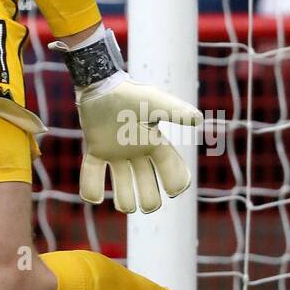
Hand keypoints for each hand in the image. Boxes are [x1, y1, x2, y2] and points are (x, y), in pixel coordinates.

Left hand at [76, 73, 197, 213]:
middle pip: (148, 186)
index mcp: (155, 143)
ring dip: (125, 200)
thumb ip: (175, 111)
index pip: (172, 170)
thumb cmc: (130, 93)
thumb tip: (198, 120)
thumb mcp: (155, 103)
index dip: (176, 183)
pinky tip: (95, 198)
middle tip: (146, 205)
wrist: (101, 83)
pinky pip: (93, 173)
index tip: (174, 190)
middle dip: (149, 200)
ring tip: (125, 205)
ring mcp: (116, 153)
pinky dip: (91, 189)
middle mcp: (137, 152)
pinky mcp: (96, 149)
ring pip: (123, 186)